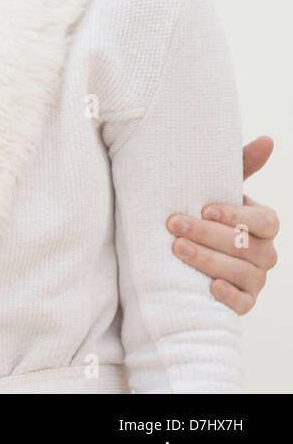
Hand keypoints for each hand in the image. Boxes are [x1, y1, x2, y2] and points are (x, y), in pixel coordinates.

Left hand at [168, 136, 277, 314]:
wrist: (176, 252)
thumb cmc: (200, 214)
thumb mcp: (215, 189)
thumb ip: (240, 165)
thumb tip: (268, 139)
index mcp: (262, 223)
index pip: (263, 220)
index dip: (236, 215)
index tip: (204, 209)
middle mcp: (264, 252)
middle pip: (247, 246)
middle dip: (209, 235)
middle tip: (174, 226)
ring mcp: (256, 279)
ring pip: (243, 273)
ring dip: (210, 261)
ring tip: (177, 249)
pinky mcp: (243, 302)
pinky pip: (243, 303)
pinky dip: (228, 295)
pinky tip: (209, 287)